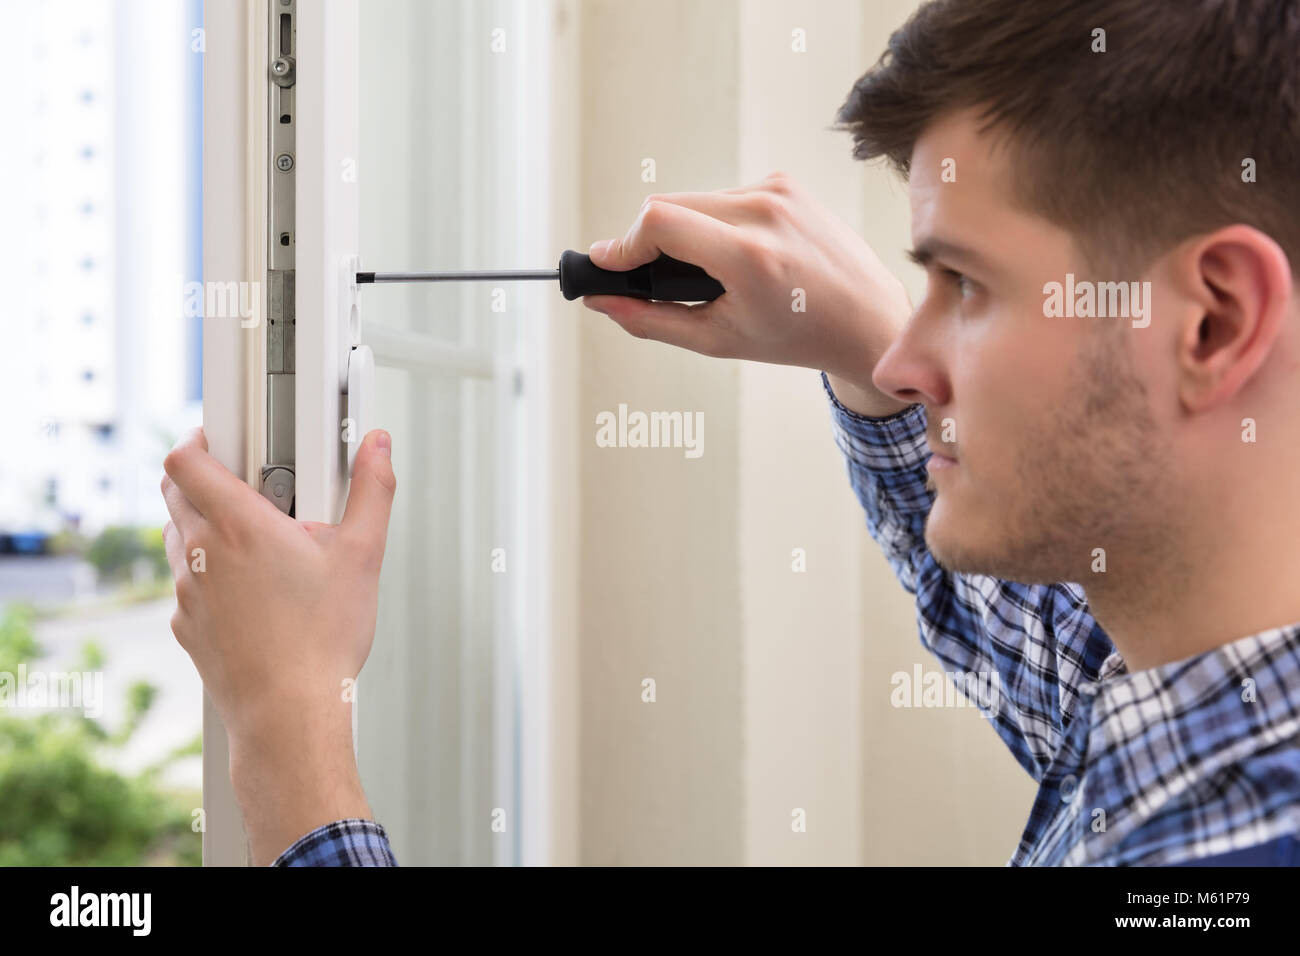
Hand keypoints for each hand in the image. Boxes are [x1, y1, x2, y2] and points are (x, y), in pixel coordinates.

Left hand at [160, 427, 396, 863]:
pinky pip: (186, 582)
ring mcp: (187, 592)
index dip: (198, 439)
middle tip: (250, 487)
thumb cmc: (322, 641)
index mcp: (239, 525)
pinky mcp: (186, 626)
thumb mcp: (363, 556)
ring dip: (204, 525)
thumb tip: (378, 449)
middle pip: (175, 492)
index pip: (185, 459)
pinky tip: (250, 590)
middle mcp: (201, 553)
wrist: (289, 714)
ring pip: (177, 536)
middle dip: (205, 479)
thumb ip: (372, 491)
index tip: (221, 438)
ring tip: (255, 540)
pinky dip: (207, 573)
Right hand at [584, 170, 913, 415]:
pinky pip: (723, 196)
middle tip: (643, 276)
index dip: (623, 244)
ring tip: (702, 273)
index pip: (659, 221)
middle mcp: (765, 213)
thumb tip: (600, 300)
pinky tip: (733, 255)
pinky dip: (713, 223)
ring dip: (682, 232)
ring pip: (693, 199)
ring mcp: (778, 192)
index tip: (607, 265)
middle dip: (647, 241)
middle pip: (668, 206)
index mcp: (750, 257)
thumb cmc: (796, 336)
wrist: (866, 319)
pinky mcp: (784, 183)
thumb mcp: (718, 339)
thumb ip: (651, 320)